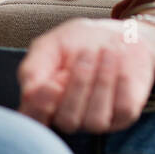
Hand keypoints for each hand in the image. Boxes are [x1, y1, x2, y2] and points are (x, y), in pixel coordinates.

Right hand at [17, 17, 154, 133]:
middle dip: (79, 84)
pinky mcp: (124, 115)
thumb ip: (33, 67)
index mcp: (44, 103)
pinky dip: (122, 84)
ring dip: (102, 83)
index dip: (41, 108)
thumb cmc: (79, 41)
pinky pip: (123, 111)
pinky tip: (121, 65)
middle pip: (67, 120)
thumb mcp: (50, 45)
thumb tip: (30, 91)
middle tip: (86, 52)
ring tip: (106, 52)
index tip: (52, 83)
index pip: (34, 120)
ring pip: (96, 120)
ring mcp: (96, 120)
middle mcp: (68, 117)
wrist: (118, 33)